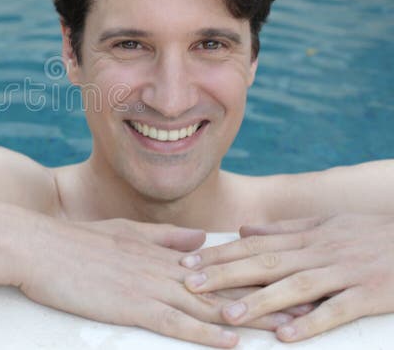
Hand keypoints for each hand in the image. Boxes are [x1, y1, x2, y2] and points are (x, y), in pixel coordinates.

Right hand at [18, 218, 294, 347]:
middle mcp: (162, 266)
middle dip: (262, 298)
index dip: (250, 276)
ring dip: (247, 316)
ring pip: (207, 304)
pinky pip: (176, 322)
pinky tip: (231, 339)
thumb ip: (162, 237)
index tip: (282, 281)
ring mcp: (148, 285)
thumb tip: (199, 241)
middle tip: (299, 308)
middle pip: (221, 285)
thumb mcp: (123, 232)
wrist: (38, 246)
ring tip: (283, 327)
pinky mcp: (132, 305)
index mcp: (160, 250)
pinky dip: (206, 332)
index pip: (214, 265)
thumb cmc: (73, 243)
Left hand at [179, 213, 393, 341]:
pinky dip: (310, 323)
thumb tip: (244, 231)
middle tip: (191, 285)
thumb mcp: (327, 224)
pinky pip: (336, 310)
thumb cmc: (371, 234)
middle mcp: (320, 251)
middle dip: (225, 274)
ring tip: (227, 314)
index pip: (254, 244)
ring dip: (259, 301)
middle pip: (265, 262)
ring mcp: (345, 272)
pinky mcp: (369, 294)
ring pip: (295, 285)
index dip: (219, 254)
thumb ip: (285, 230)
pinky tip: (285, 336)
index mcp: (308, 235)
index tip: (187, 263)